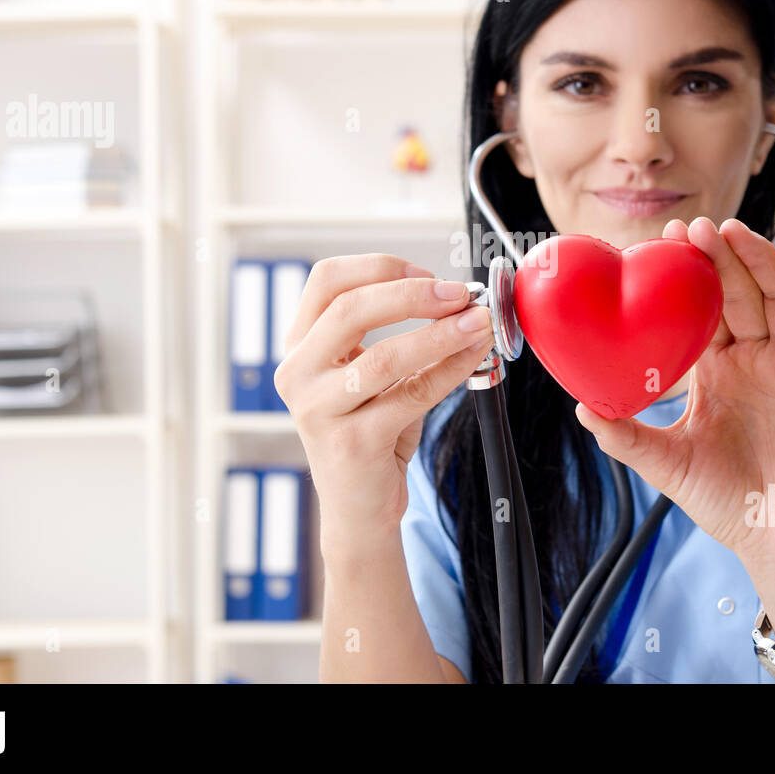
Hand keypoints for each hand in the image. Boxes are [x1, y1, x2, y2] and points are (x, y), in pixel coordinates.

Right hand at [273, 254, 495, 554]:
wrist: (358, 507)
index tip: (428, 274)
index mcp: (299, 344)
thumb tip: (459, 300)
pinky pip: (410, 395)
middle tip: (459, 294)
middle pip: (350, 310)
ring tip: (477, 323)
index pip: (327, 280)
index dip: (380, 267)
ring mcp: (318, 410)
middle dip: (413, 295)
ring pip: (384, 356)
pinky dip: (448, 370)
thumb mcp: (371, 374)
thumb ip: (399, 333)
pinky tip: (473, 358)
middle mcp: (297, 373)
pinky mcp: (351, 443)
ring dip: (440, 333)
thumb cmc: (369, 431)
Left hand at [573, 217, 774, 572]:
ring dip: (756, 257)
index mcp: (717, 370)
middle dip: (717, 256)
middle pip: (738, 292)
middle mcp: (755, 358)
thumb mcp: (667, 462)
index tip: (661, 240)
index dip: (685, 275)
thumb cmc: (724, 502)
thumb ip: (626, 436)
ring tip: (732, 228)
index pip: (702, 309)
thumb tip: (580, 408)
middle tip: (692, 225)